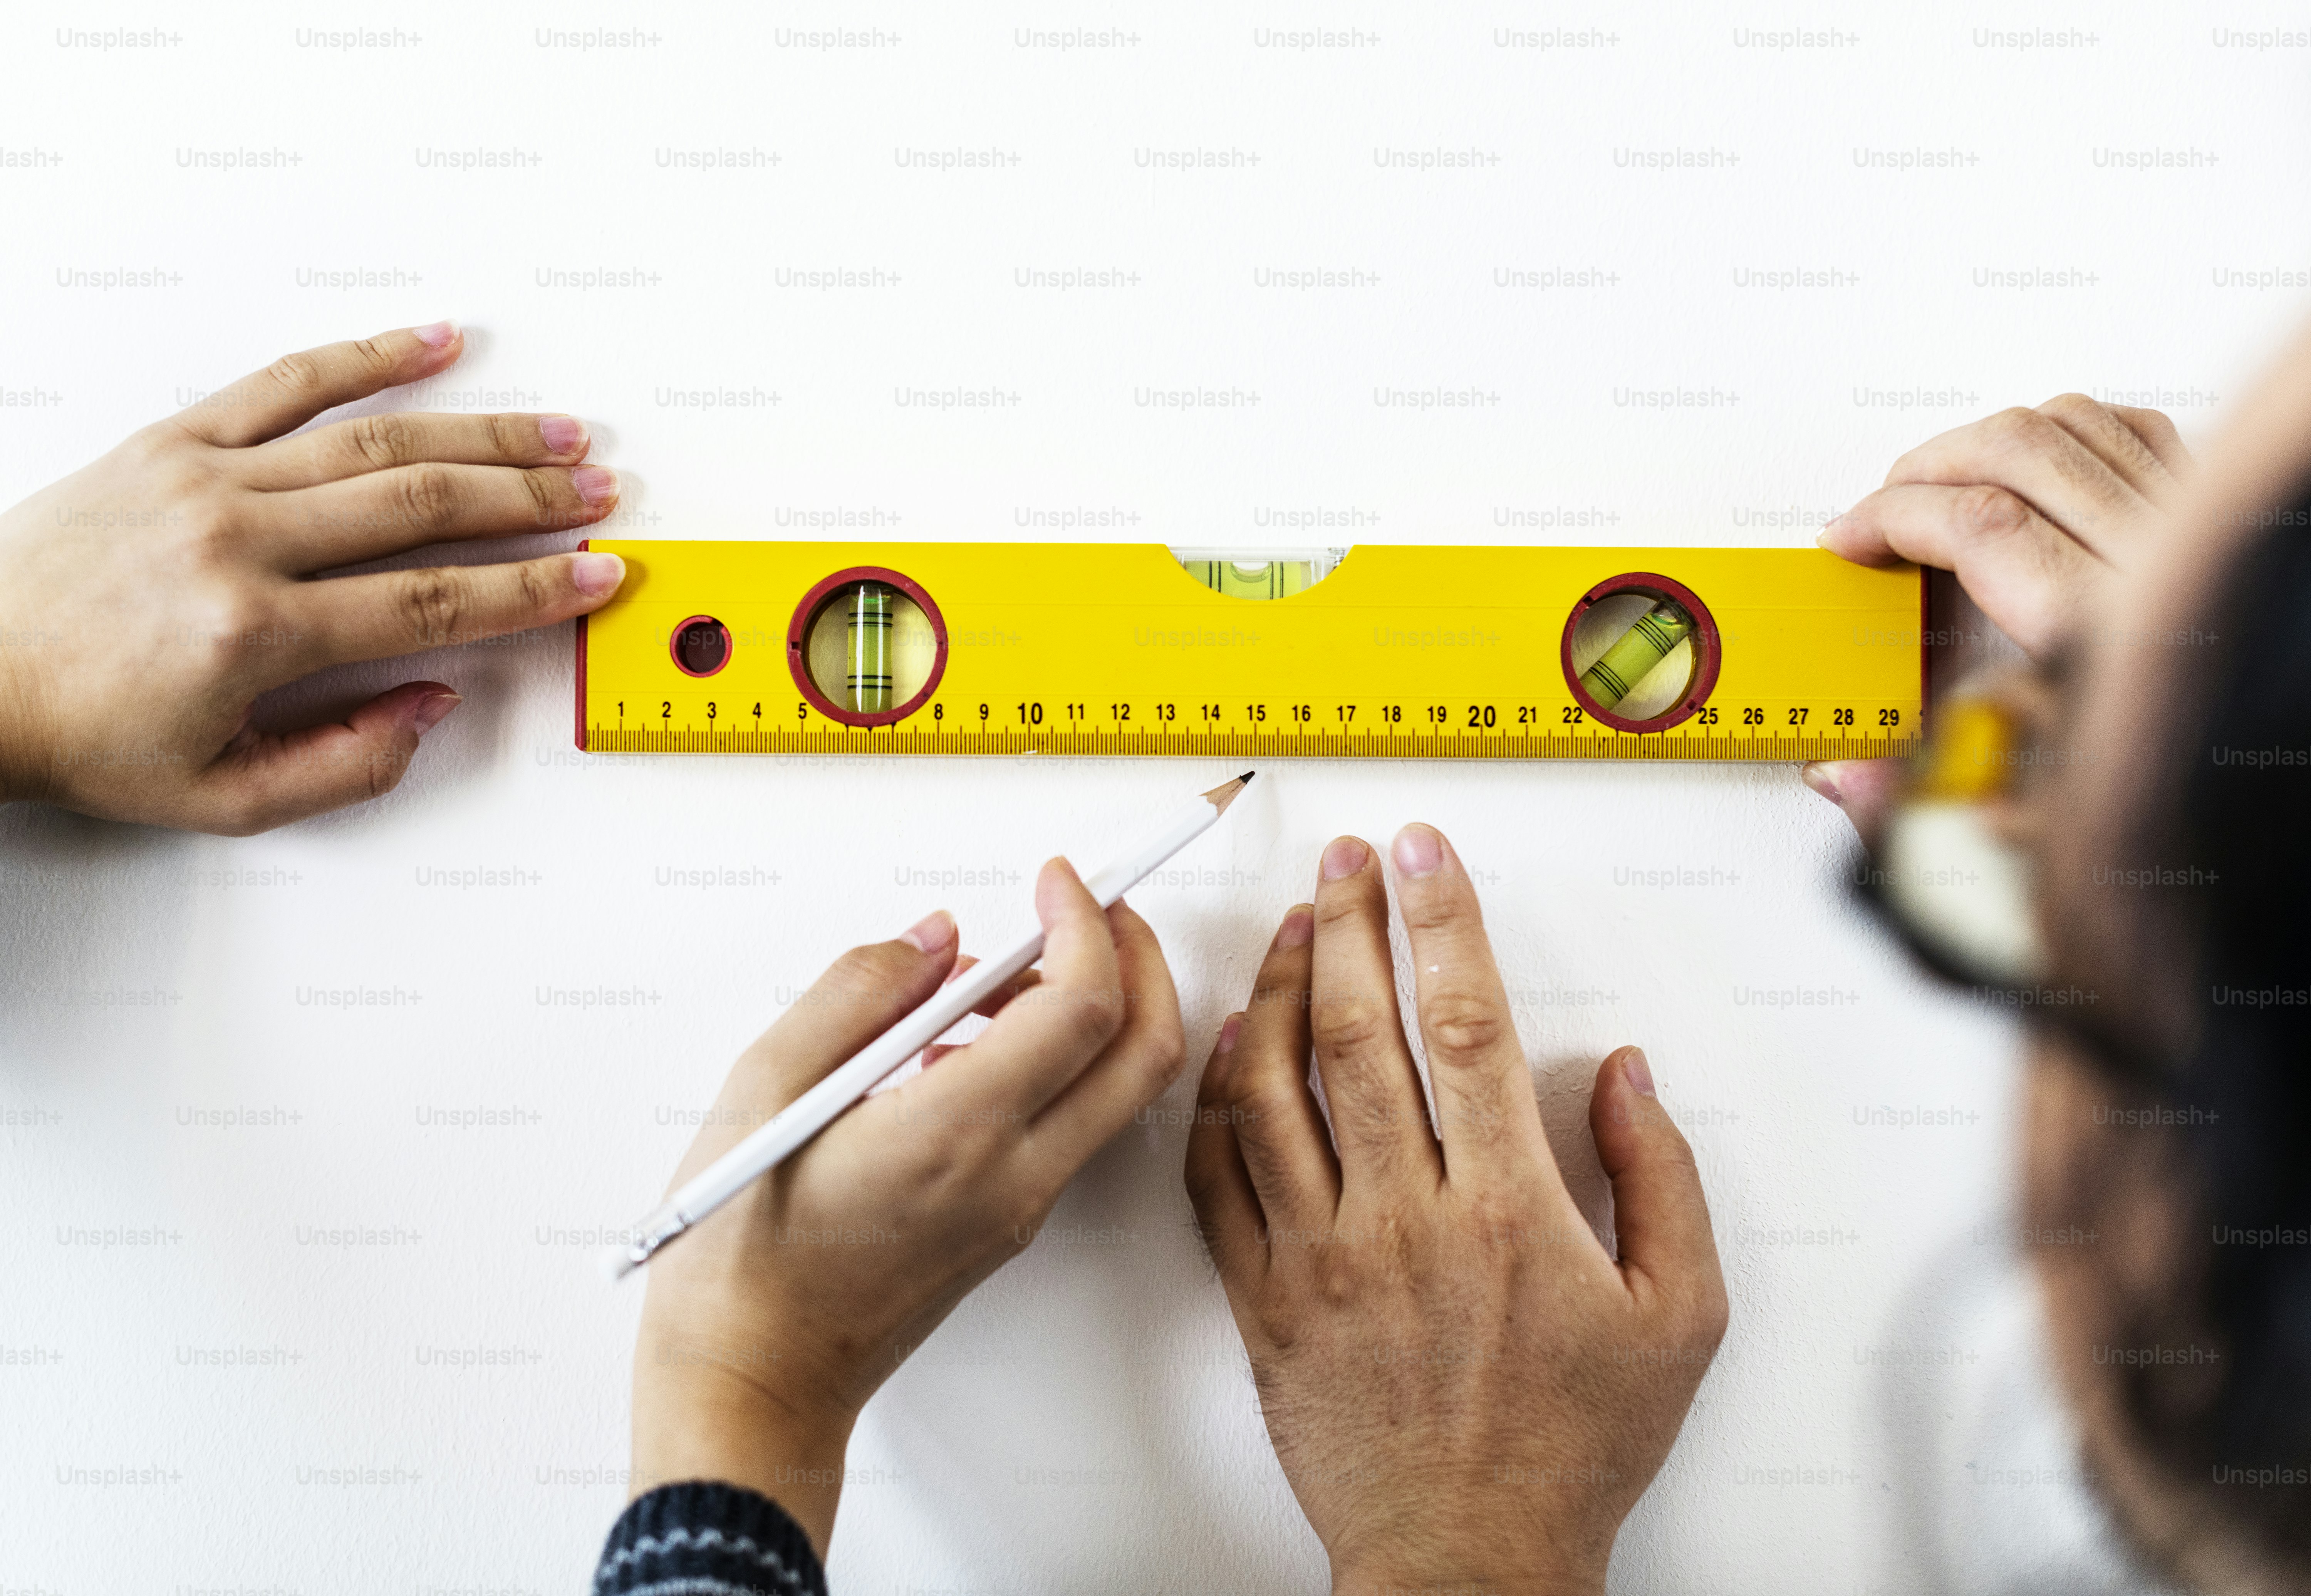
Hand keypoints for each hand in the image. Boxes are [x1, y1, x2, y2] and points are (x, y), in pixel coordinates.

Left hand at [0, 322, 625, 832]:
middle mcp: (237, 539)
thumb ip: (347, 763)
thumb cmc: (86, 735)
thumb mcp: (224, 796)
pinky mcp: (172, 439)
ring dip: (481, 431)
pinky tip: (436, 342)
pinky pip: (286, 382)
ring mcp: (204, 477)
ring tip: (555, 431)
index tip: (594, 577)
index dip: (531, 590)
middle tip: (598, 494)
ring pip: (375, 438)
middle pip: (423, 505)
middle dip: (530, 499)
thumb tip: (434, 705)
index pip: (434, 602)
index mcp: (256, 632)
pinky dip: (368, 356)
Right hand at [630, 860, 1185, 1554]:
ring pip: (1115, 1090)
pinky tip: (957, 1046)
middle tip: (1085, 905)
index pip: (1083, 1007)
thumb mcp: (762, 1092)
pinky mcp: (1009, 1224)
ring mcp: (1020, 1207)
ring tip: (985, 981)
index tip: (1055, 878)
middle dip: (1137, 957)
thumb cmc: (738, 1258)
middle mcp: (1012, 1177)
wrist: (751, 1385)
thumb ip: (854, 994)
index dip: (1087, 924)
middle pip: (1145, 1050)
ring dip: (1091, 1010)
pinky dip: (1052, 1062)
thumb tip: (931, 938)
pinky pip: (1068, 1124)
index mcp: (956, 1136)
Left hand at [1184, 825, 1726, 1595]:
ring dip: (1276, 990)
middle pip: (1359, 1033)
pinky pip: (1220, 1180)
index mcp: (1509, 1212)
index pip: (1466, 1026)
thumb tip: (1623, 1076)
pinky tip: (1231, 1048)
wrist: (1468, 1559)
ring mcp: (1321, 1257)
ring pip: (1273, 1089)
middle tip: (1347, 859)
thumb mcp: (1680, 1319)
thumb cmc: (1571, 1449)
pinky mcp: (1264, 1300)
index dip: (1442, 924)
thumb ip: (1660, 1182)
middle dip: (1349, 923)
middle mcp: (1405, 1219)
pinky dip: (1217, 1102)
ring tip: (1290, 927)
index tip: (1426, 857)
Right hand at [1809, 394, 2191, 832]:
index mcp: (2101, 634)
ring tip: (1943, 481)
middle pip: (2019, 451)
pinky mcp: (2207, 518)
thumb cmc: (2170, 777)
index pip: (1980, 525)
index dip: (1892, 517)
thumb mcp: (2042, 814)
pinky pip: (2134, 430)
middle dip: (1925, 468)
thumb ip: (1931, 797)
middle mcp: (2154, 567)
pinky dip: (2066, 430)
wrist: (2275, 786)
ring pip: (2073, 423)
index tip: (1850, 538)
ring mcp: (2183, 531)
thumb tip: (1846, 779)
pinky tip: (2030, 466)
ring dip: (1987, 439)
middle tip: (1882, 510)